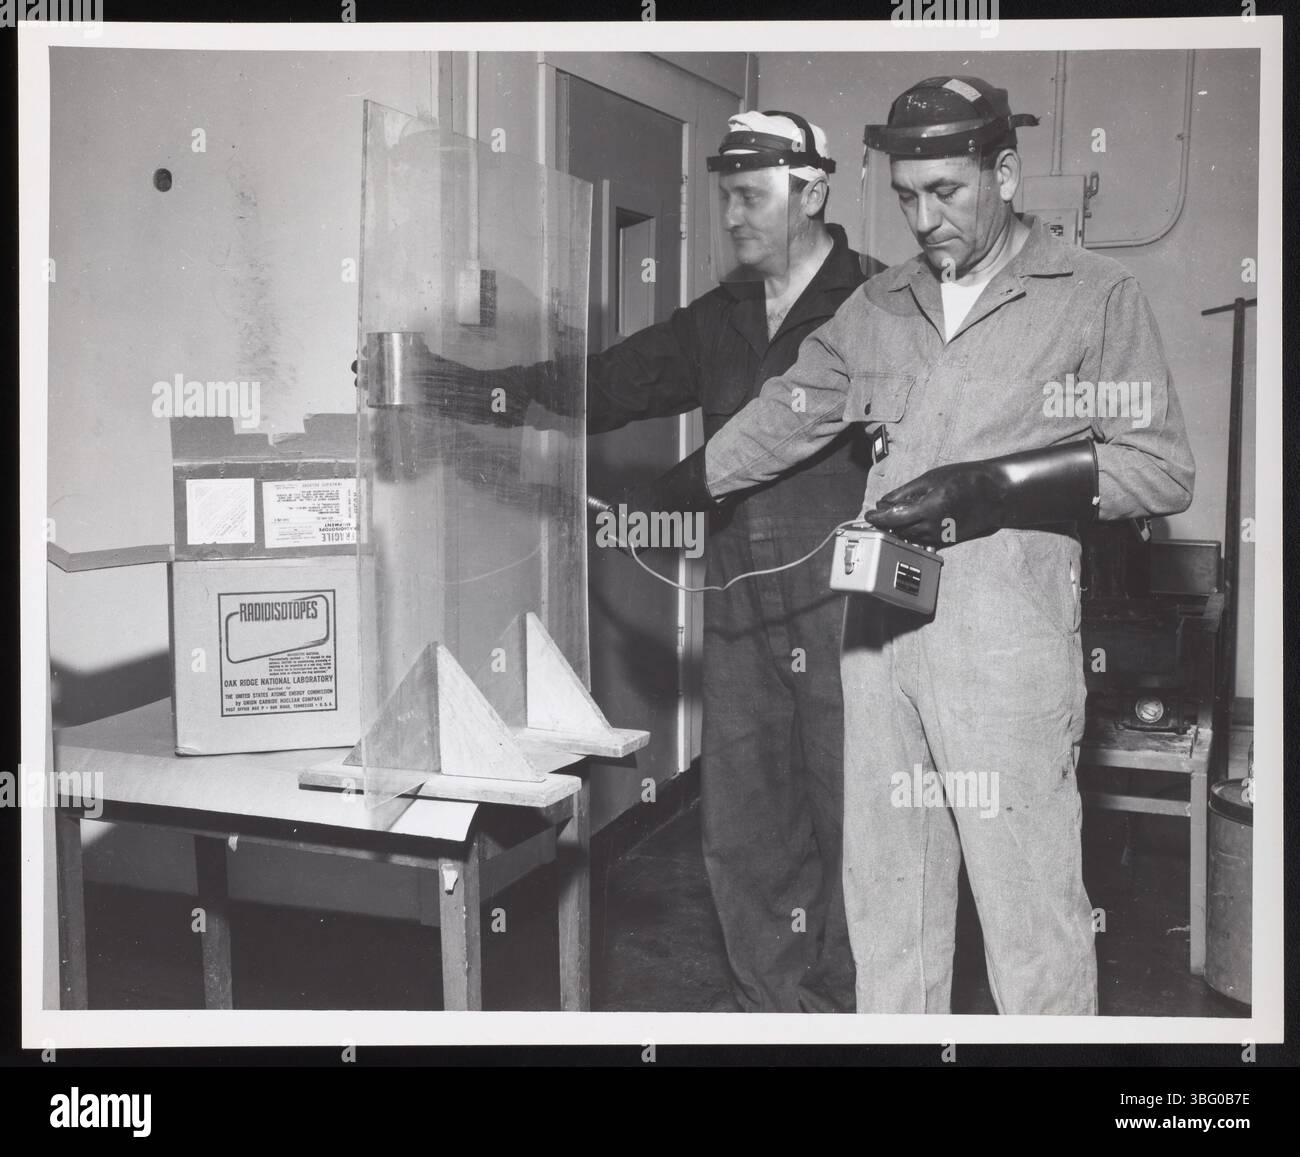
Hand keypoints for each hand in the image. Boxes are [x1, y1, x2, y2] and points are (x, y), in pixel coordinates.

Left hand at [865, 461, 1004, 545]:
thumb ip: (905, 492)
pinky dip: (911, 531)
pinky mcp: (947, 540)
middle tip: (877, 514)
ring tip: (892, 516)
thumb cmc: (965, 479)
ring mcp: (941, 536)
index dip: (878, 518)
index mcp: (929, 509)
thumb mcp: (931, 478)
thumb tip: (884, 502)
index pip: (894, 519)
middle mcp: (934, 527)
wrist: (995, 494)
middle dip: (886, 523)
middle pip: (899, 530)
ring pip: (909, 536)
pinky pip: (921, 538)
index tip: (868, 516)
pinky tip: (910, 521)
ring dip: (898, 528)